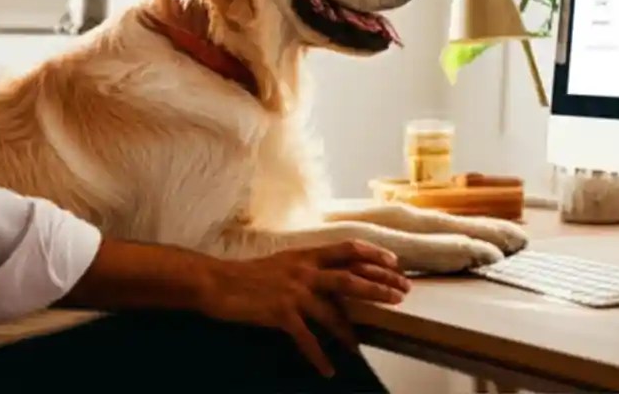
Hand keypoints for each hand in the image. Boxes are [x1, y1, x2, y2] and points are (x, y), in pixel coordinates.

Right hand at [197, 239, 409, 377]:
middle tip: (401, 295)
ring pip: (333, 311)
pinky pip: (307, 339)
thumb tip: (335, 276)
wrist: (217, 283)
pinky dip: (318, 356)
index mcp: (307, 255)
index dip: (375, 255)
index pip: (349, 248)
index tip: (396, 264)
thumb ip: (310, 267)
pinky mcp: (281, 313)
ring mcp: (294, 292)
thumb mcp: (285, 262)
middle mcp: (305, 270)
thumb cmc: (250, 274)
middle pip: (352, 277)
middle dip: (379, 287)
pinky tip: (328, 370)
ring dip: (350, 331)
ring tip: (360, 346)